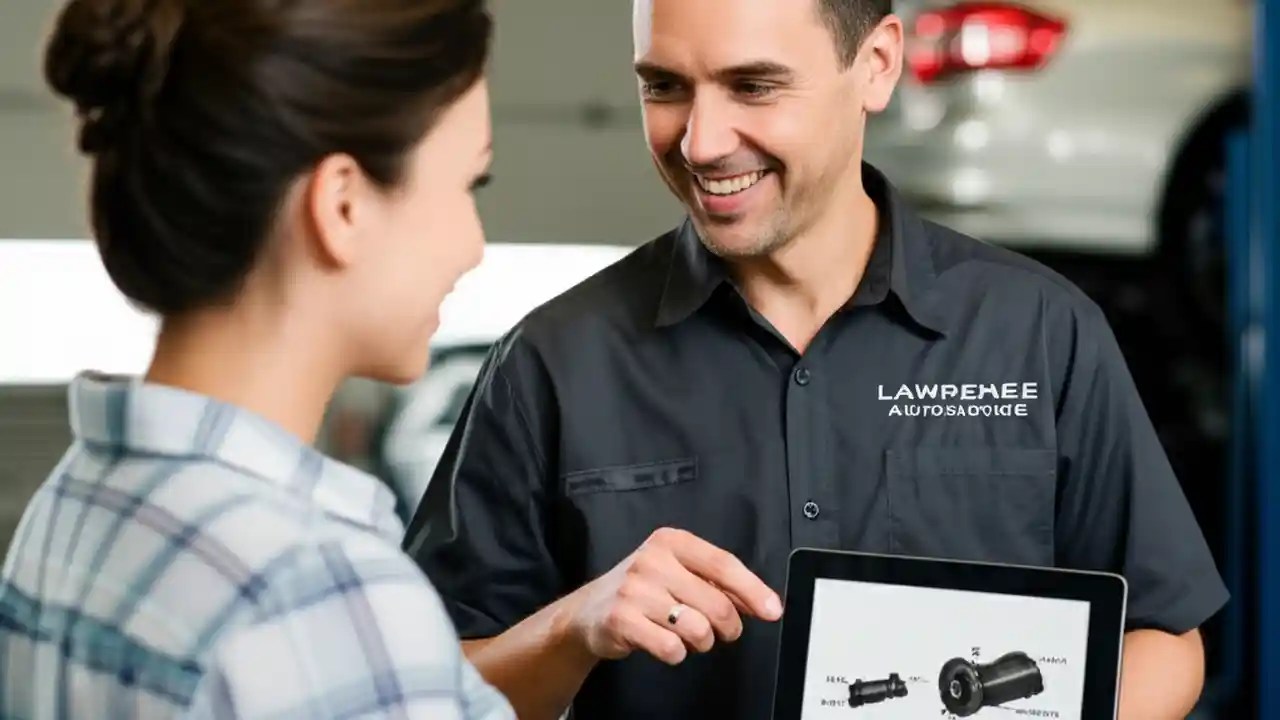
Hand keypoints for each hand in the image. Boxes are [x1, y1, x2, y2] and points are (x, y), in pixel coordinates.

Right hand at [565, 527, 782, 665]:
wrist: (587, 611)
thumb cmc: (643, 590)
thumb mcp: (677, 571)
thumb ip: (716, 582)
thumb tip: (762, 603)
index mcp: (671, 541)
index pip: (723, 564)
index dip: (752, 590)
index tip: (772, 610)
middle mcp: (652, 560)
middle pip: (716, 603)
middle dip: (728, 627)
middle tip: (722, 632)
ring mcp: (635, 590)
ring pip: (697, 629)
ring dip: (702, 642)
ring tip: (688, 636)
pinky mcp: (621, 620)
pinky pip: (671, 648)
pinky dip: (676, 653)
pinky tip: (664, 643)